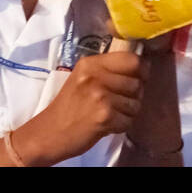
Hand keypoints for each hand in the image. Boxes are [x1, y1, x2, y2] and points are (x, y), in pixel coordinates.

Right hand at [14, 51, 146, 165]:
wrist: (49, 132)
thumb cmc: (69, 106)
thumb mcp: (83, 78)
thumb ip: (107, 70)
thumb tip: (141, 67)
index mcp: (91, 63)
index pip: (131, 59)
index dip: (142, 69)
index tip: (141, 77)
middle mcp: (95, 76)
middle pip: (137, 83)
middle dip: (134, 96)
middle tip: (119, 102)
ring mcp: (100, 96)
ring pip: (136, 103)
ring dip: (129, 112)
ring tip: (112, 114)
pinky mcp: (104, 116)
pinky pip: (129, 120)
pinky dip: (122, 126)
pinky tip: (108, 125)